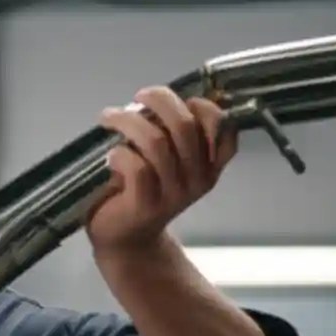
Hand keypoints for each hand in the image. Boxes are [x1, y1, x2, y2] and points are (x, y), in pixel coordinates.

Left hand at [88, 86, 238, 255]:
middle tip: (137, 98)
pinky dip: (120, 154)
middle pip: (185, 126)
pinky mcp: (147, 204)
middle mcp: (198, 178)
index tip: (177, 101)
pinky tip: (110, 155)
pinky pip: (137, 168)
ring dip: (128, 123)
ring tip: (110, 118)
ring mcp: (174, 193)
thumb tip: (155, 98)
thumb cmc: (142, 190)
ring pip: (156, 142)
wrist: (126, 238)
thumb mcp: (167, 161)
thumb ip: (172, 134)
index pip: (225, 128)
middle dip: (159, 101)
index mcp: (209, 164)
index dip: (202, 107)